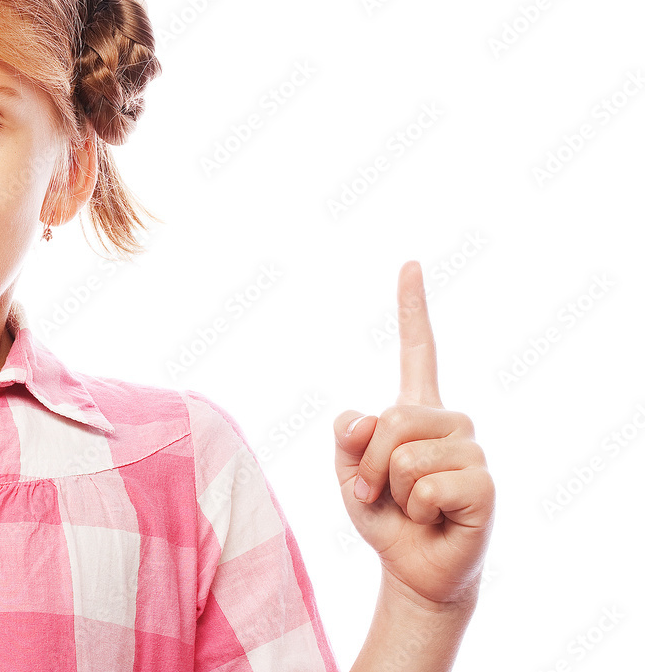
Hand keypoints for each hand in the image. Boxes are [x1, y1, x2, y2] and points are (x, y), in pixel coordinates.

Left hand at [334, 261, 494, 609]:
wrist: (411, 567)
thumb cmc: (383, 513)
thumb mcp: (347, 471)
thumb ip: (347, 438)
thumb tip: (368, 417)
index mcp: (416, 408)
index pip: (417, 348)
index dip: (411, 306)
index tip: (409, 264)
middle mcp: (449, 420)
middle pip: (391, 417)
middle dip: (369, 464)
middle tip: (379, 493)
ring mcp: (470, 449)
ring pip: (404, 454)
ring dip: (391, 490)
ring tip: (409, 506)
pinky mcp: (483, 483)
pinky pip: (426, 485)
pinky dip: (415, 510)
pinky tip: (435, 518)